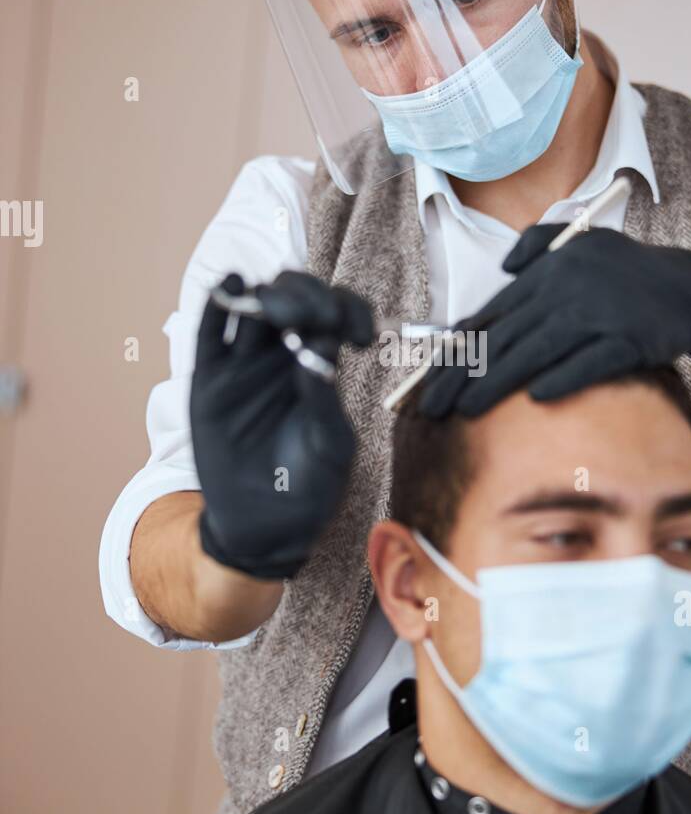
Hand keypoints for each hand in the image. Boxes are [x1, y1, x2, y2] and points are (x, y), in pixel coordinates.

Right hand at [190, 271, 372, 578]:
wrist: (266, 527)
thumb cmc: (309, 486)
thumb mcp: (331, 445)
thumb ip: (324, 399)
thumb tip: (318, 348)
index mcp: (319, 364)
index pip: (334, 313)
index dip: (347, 308)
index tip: (357, 336)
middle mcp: (281, 356)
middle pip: (292, 298)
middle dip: (305, 295)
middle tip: (315, 316)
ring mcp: (243, 365)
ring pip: (253, 306)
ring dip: (266, 295)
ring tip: (274, 304)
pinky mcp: (209, 380)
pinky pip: (210, 331)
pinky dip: (218, 302)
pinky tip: (230, 285)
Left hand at [417, 226, 690, 417]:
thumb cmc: (628, 273)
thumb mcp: (583, 243)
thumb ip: (537, 246)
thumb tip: (503, 269)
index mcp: (549, 272)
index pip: (491, 315)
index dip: (456, 350)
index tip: (430, 377)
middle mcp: (567, 291)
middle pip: (504, 338)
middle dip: (462, 375)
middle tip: (433, 405)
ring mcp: (599, 316)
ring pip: (536, 354)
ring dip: (496, 384)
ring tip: (465, 410)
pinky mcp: (629, 341)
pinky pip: (589, 363)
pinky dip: (563, 379)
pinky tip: (536, 399)